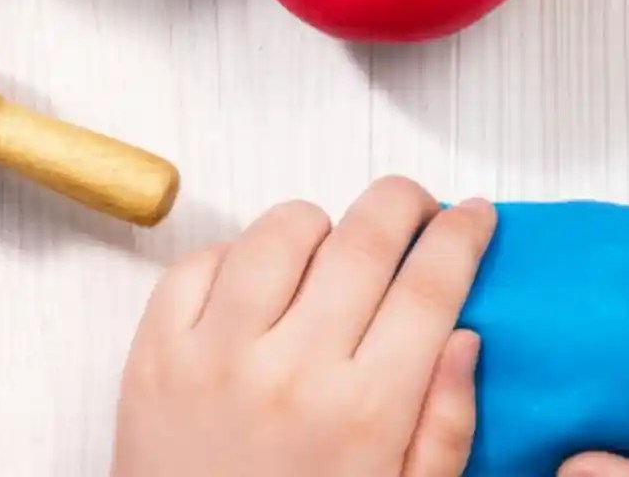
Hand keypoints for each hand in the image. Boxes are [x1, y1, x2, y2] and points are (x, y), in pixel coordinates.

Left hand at [111, 177, 496, 476]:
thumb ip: (443, 427)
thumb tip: (463, 338)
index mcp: (366, 413)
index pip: (431, 287)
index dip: (462, 234)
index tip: (472, 214)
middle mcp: (292, 371)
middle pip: (365, 238)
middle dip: (403, 202)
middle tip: (414, 205)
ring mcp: (216, 355)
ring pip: (281, 232)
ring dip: (320, 225)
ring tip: (330, 250)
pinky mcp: (156, 353)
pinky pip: (200, 261)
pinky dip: (235, 255)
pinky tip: (257, 284)